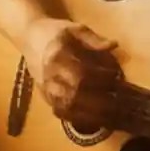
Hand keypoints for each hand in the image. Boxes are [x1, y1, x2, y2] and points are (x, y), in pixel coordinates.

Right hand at [20, 17, 121, 131]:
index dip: (101, 78)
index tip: (117, 76)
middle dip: (99, 101)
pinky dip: (79, 119)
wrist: (30, 38)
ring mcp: (47, 89)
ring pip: (69, 108)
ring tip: (112, 115)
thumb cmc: (55, 32)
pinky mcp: (46, 98)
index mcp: (57, 56)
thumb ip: (93, 39)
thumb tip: (114, 45)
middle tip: (119, 100)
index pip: (81, 73)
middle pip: (75, 95)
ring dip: (91, 115)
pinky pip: (62, 114)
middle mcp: (50, 76)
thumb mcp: (74, 28)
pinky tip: (95, 121)